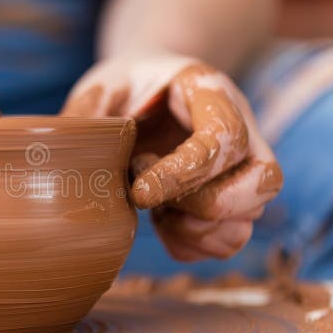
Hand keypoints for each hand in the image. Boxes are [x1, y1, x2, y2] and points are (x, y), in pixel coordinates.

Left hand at [61, 52, 281, 260]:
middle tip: (148, 196)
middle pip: (263, 182)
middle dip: (203, 205)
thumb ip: (88, 115)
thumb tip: (69, 155)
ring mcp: (241, 169)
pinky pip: (228, 240)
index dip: (184, 173)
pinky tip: (161, 223)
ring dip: (198, 230)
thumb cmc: (126, 86)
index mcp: (212, 92)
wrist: (147, 90)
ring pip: (250, 218)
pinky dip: (192, 245)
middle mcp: (243, 130)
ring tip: (156, 212)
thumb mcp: (102, 87)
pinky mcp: (229, 201)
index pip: (224, 137)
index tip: (138, 192)